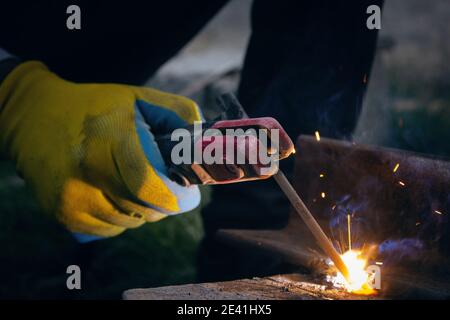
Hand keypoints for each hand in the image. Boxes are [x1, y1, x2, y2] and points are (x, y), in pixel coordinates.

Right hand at [0, 61, 201, 237]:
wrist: (35, 117)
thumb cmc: (96, 107)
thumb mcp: (138, 97)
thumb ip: (178, 112)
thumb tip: (204, 141)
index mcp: (109, 139)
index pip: (147, 186)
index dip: (171, 198)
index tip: (184, 196)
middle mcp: (86, 170)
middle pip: (141, 209)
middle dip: (161, 205)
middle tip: (165, 190)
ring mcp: (70, 195)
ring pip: (126, 222)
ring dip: (141, 213)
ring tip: (139, 191)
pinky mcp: (60, 211)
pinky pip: (107, 230)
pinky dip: (120, 220)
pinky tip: (118, 199)